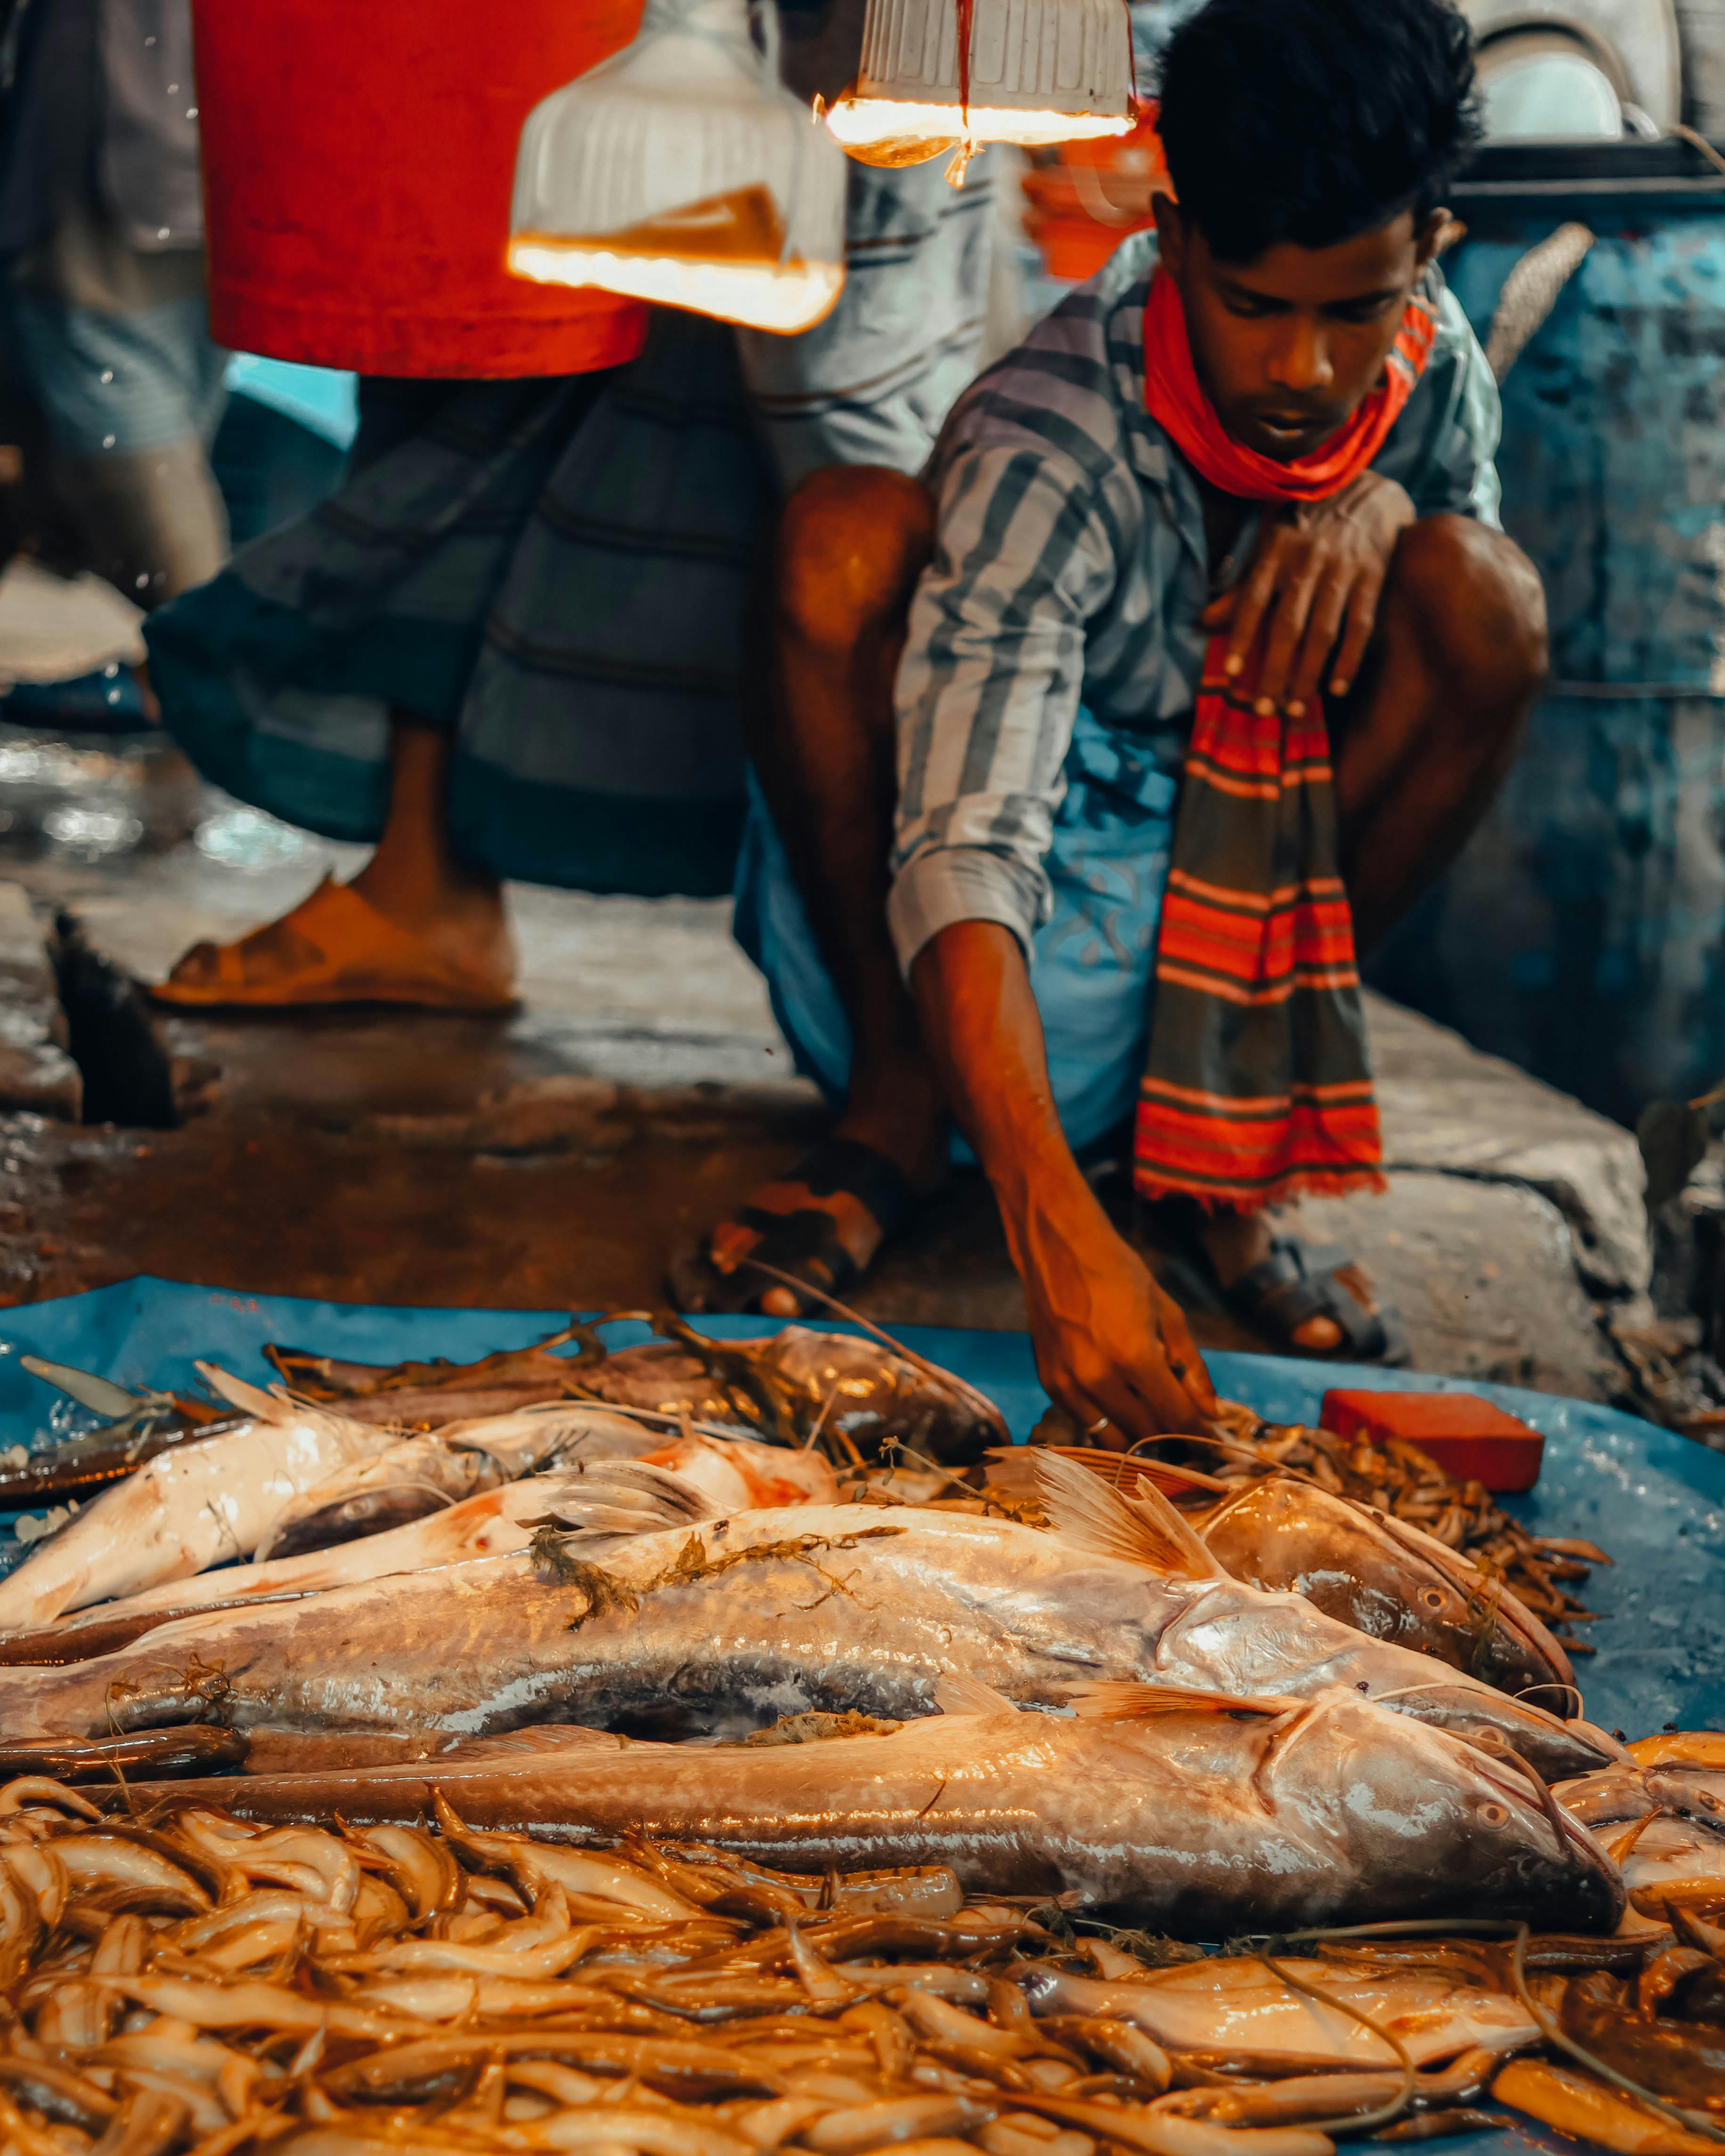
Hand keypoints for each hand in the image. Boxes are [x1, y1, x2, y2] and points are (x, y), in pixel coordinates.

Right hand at [1014, 1184, 1218, 1443]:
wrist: (1057, 1247)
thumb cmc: (1119, 1272)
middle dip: (1171, 1437)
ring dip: (1137, 1436)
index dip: (1199, 1431)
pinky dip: (1106, 1421)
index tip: (1209, 1434)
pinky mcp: (1048, 1383)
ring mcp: (1068, 1384)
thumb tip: (1210, 1410)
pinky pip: (1085, 1422)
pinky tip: (1118, 1402)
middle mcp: (1098, 1377)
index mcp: (1134, 1356)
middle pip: (1146, 1434)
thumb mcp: (1168, 1313)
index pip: (1176, 1416)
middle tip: (1183, 1427)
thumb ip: (1191, 1366)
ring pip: (1112, 1438)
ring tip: (1152, 1419)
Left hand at [1202, 471, 1414, 715]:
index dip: (1241, 639)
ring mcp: (1342, 570)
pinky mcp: (1373, 577)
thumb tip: (1205, 621)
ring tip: (1294, 707)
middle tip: (1263, 709)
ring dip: (1307, 674)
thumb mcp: (1270, 545)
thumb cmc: (1309, 527)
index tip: (1232, 675)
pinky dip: (1348, 659)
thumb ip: (1243, 586)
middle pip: (1287, 626)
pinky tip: (1336, 688)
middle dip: (1273, 671)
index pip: (1252, 601)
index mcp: (1275, 552)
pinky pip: (1360, 626)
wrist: (1368, 493)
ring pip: (1322, 632)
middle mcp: (1307, 561)